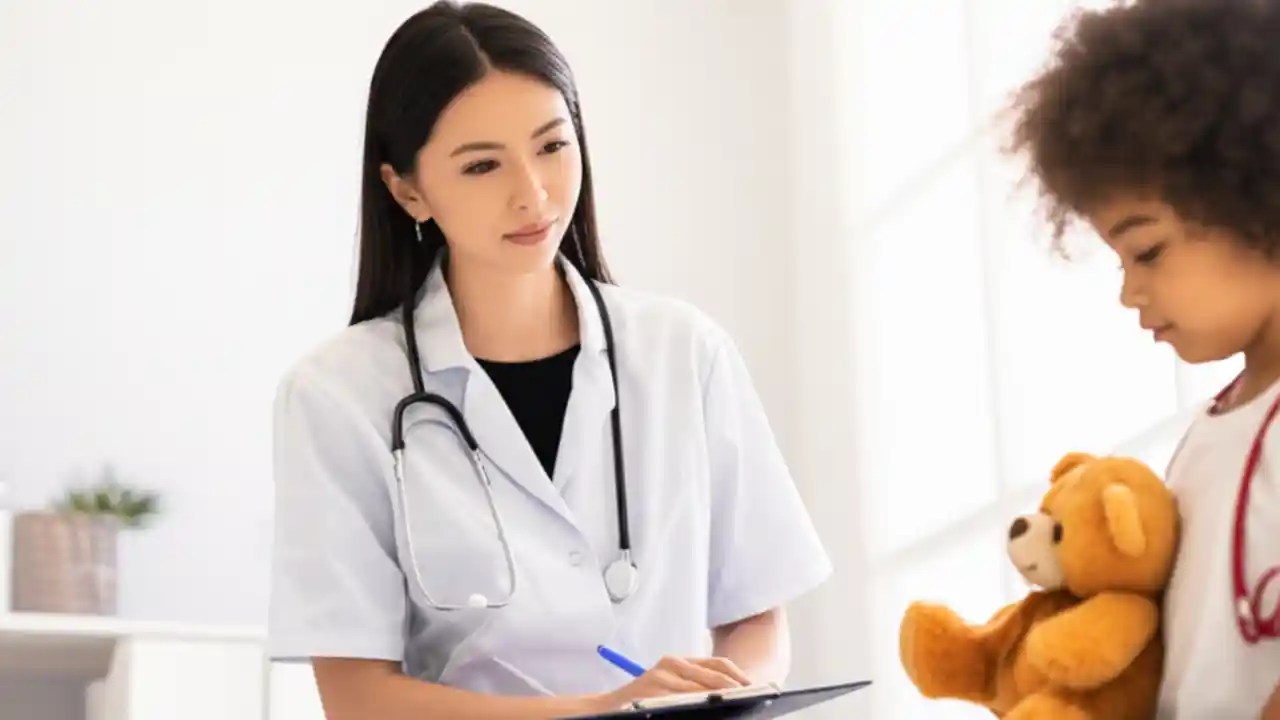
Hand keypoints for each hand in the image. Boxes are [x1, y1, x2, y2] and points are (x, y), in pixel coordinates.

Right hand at [599, 655, 752, 708]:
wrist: (606, 708)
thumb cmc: (642, 700)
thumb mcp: (668, 686)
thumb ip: (691, 685)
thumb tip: (730, 693)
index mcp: (678, 661)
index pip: (717, 664)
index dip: (738, 676)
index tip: (754, 688)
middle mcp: (671, 664)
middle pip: (714, 675)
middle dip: (735, 689)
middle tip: (751, 697)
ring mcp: (662, 677)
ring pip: (702, 689)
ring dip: (721, 699)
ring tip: (736, 705)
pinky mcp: (654, 690)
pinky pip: (685, 700)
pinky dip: (700, 705)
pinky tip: (712, 711)